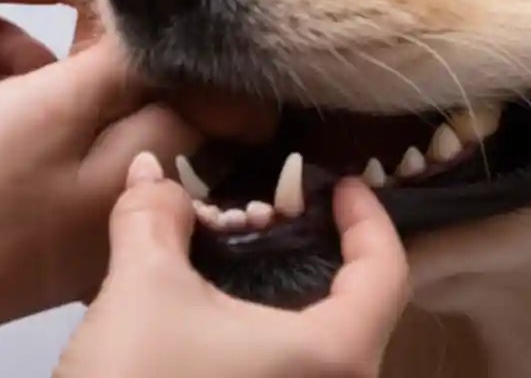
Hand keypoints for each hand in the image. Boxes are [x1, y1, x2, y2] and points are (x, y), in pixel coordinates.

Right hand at [54, 153, 409, 377]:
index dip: (369, 217)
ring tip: (245, 255)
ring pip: (326, 346)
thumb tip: (152, 172)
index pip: (387, 272)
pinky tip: (222, 312)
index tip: (336, 185)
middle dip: (325, 252)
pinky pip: (294, 373)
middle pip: (361, 308)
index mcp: (336, 357)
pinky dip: (273, 335)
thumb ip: (154, 216)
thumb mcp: (142, 286)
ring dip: (294, 296)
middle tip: (284, 214)